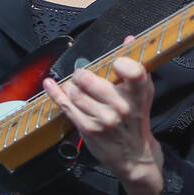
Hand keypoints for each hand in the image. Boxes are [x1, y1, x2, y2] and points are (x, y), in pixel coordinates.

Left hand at [43, 35, 164, 194]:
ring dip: (71, 86)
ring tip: (76, 87)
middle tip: (82, 75)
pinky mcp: (88, 128)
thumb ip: (136, 66)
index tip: (116, 63)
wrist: (133, 155)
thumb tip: (129, 40)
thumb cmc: (136, 119)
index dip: (123, 64)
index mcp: (138, 94)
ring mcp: (103, 119)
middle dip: (82, 75)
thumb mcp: (143, 93)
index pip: (134, 73)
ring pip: (75, 92)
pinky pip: (66, 106)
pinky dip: (56, 93)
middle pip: (90, 80)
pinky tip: (50, 84)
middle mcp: (121, 107)